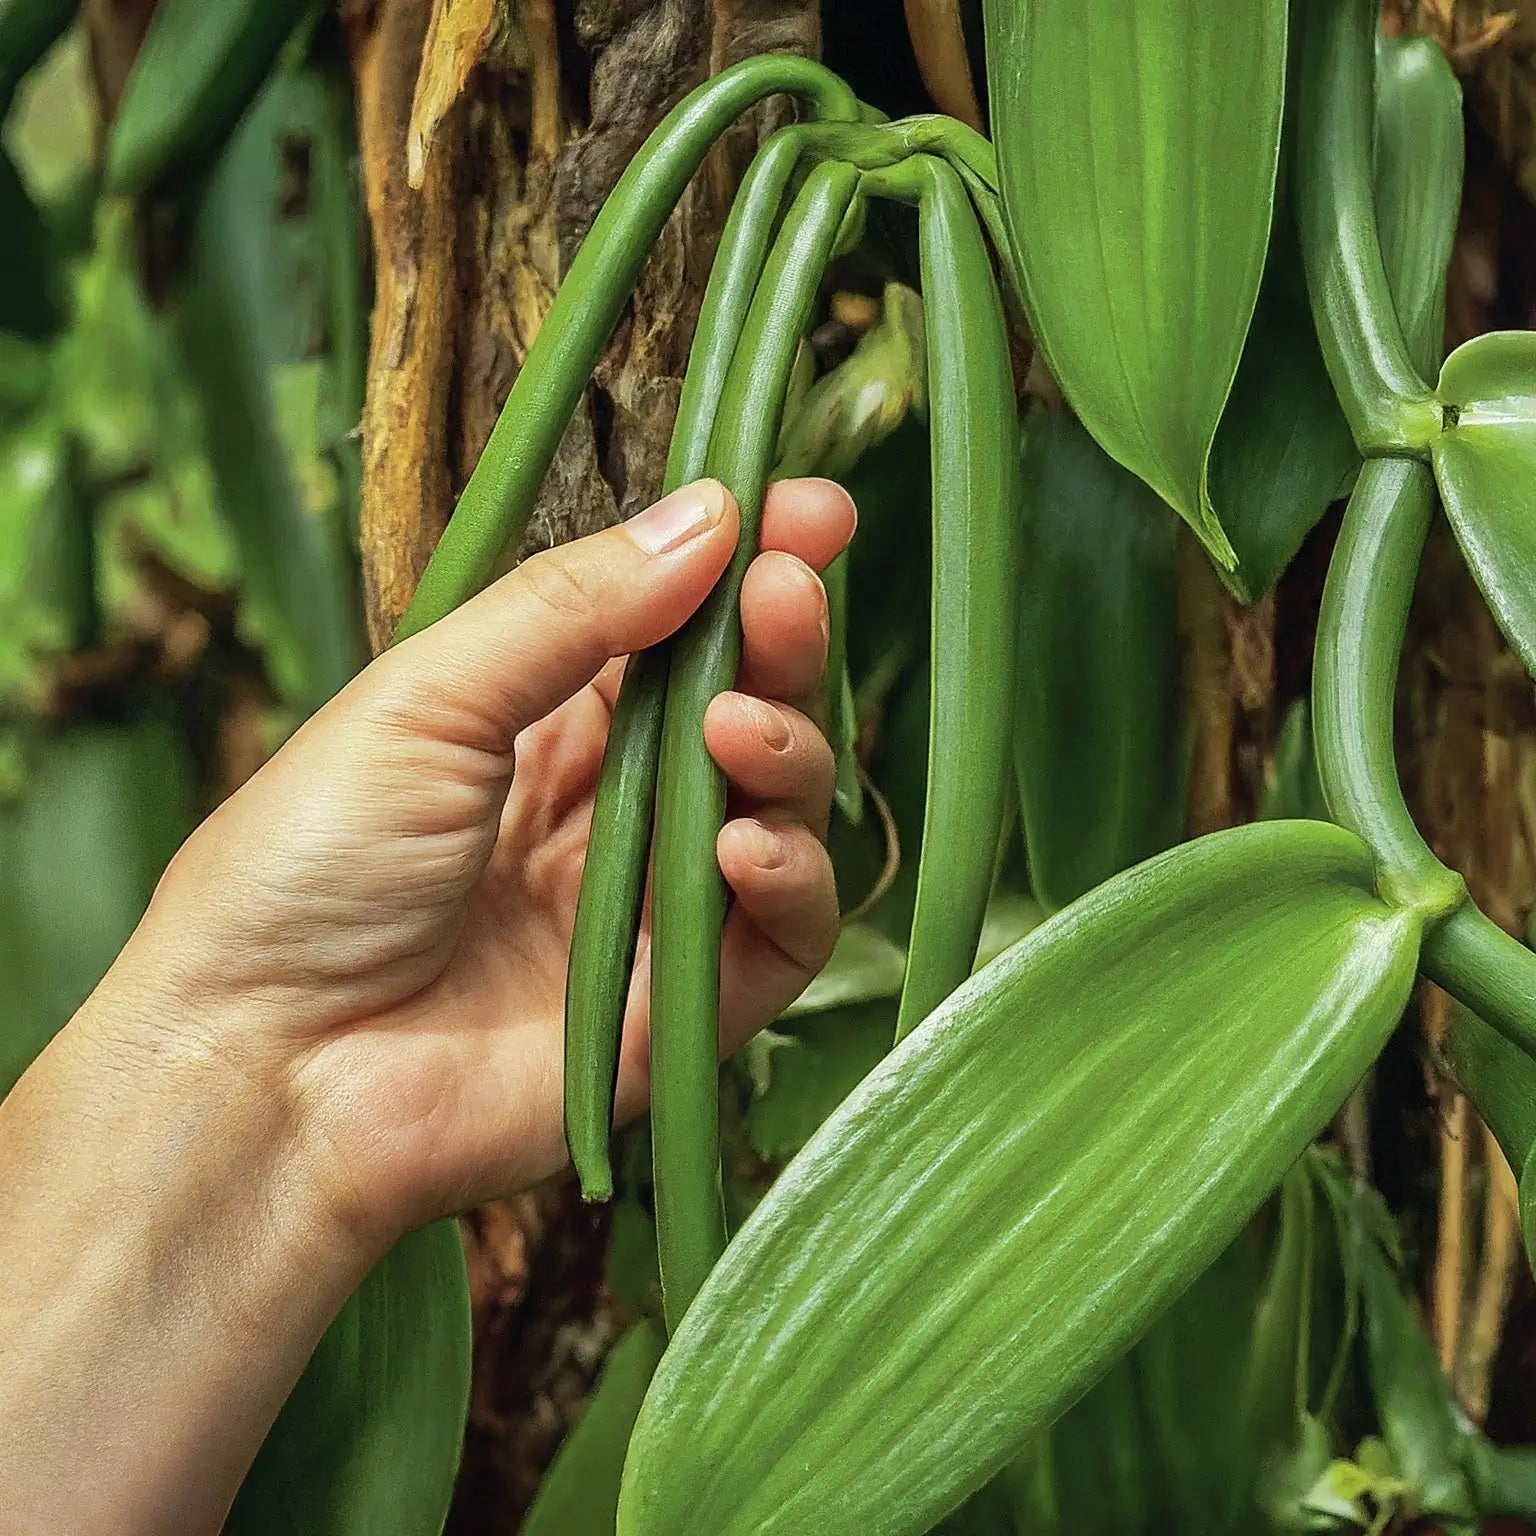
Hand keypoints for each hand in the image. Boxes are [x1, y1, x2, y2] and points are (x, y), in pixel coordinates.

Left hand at [97, 476, 854, 1247]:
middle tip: (791, 591)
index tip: (811, 508)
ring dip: (789, 750)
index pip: (678, 627)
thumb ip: (571, 612)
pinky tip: (743, 846)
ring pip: (783, 808)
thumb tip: (710, 513)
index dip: (748, 565)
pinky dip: (790, 880)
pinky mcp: (679, 1005)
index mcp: (543, 721)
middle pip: (746, 704)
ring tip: (738, 726)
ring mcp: (651, 904)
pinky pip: (782, 936)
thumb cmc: (306, 867)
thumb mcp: (425, 697)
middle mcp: (612, 805)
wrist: (264, 1072)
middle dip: (782, 639)